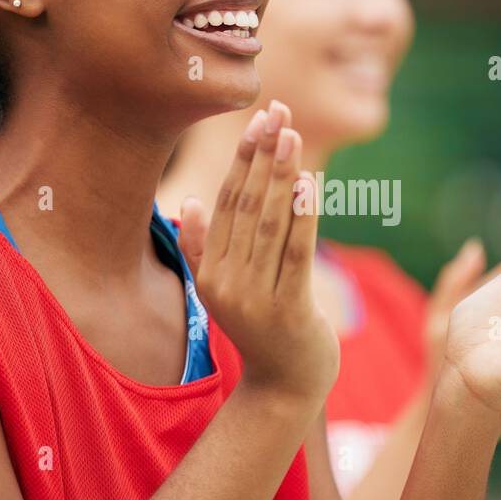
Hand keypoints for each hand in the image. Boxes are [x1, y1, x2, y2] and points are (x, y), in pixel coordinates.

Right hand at [179, 101, 338, 409]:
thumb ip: (202, 248)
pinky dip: (303, 217)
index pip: (225, 203)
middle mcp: (227, 282)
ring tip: (291, 135)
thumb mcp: (223, 289)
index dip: (243, 159)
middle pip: (245, 206)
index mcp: (209, 271)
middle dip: (263, 156)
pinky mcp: (289, 310)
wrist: (285, 387)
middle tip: (278, 112)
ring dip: (281, 176)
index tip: (258, 118)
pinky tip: (311, 184)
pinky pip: (296, 254)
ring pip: (268, 224)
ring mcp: (256, 298)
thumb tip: (189, 200)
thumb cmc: (260, 329)